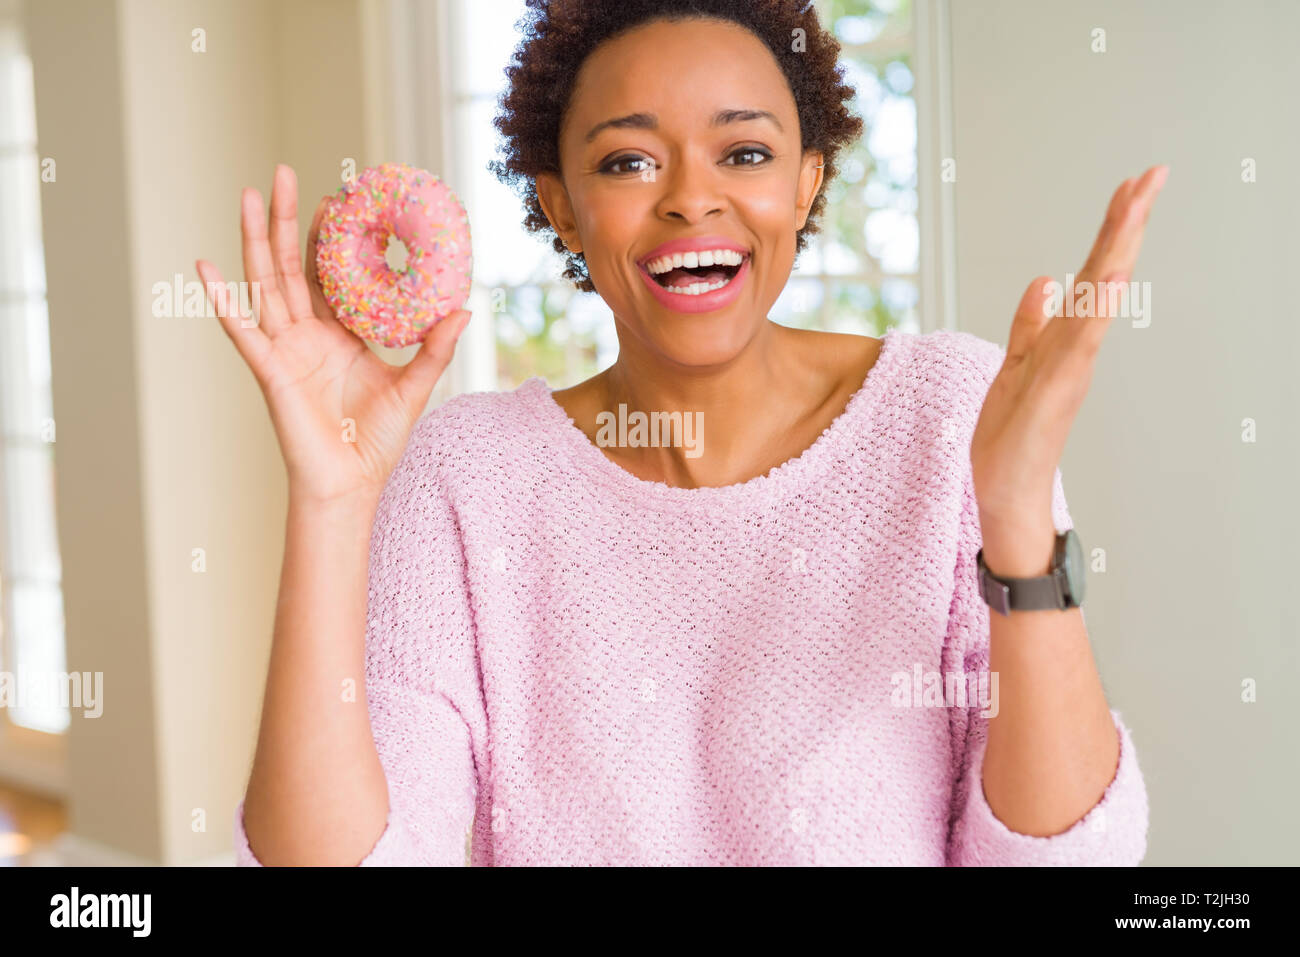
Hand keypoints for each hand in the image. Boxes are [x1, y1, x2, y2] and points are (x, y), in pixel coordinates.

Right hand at [196, 164, 471, 506]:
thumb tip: (464, 308)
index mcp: (340, 334)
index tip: (339, 197)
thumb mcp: (414, 387)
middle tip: (285, 172)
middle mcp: (308, 334)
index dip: (331, 237)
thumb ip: (434, 349)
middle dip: (288, 220)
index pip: (331, 273)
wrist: (350, 485)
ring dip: (256, 239)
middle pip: (292, 265)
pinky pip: (242, 330)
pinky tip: (204, 267)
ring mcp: (285, 348)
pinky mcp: (269, 369)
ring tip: (250, 195)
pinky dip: (222, 300)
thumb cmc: (377, 442)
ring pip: (266, 283)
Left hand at [970, 164, 1167, 574]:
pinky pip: (1081, 341)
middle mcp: (1076, 347)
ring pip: (1100, 298)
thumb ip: (1030, 325)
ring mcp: (1071, 366)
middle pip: (1107, 273)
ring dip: (1118, 250)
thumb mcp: (1013, 365)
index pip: (1093, 272)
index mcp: (1066, 338)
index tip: (1132, 185)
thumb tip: (1043, 280)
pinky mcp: (1057, 389)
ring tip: (1137, 205)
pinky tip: (1112, 277)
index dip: (1112, 229)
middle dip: (1127, 223)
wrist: (1007, 489)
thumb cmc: (1013, 435)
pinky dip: (1097, 309)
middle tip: (1153, 173)